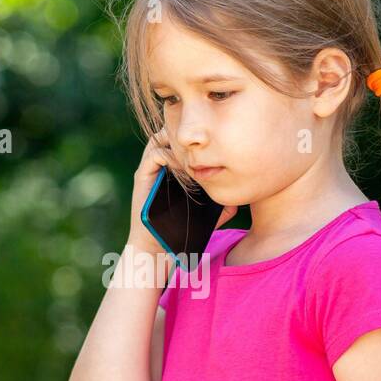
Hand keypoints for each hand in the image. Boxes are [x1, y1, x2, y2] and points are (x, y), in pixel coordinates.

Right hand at [128, 128, 237, 255]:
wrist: (157, 246)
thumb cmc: (180, 231)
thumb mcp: (206, 216)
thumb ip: (220, 208)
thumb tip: (238, 202)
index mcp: (173, 169)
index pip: (183, 141)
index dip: (197, 139)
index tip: (215, 145)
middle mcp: (160, 164)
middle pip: (170, 133)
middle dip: (187, 135)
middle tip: (206, 142)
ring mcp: (149, 169)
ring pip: (160, 139)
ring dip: (178, 143)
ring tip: (196, 154)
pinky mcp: (142, 176)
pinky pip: (155, 154)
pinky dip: (170, 156)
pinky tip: (185, 168)